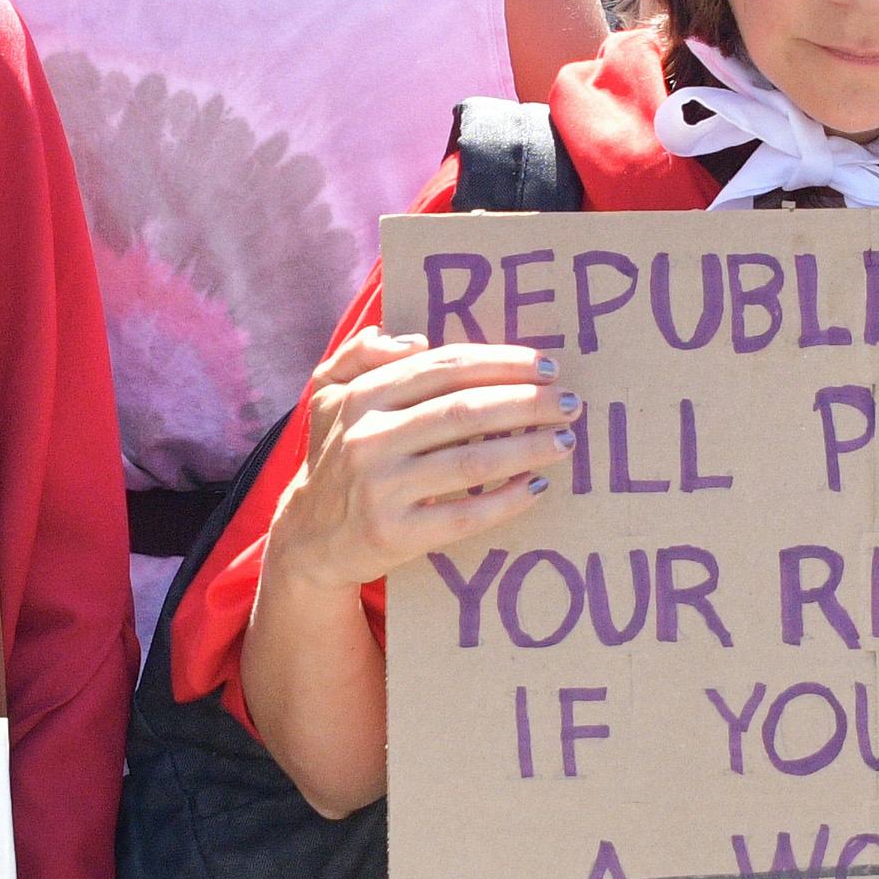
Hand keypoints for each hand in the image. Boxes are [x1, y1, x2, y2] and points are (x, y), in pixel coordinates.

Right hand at [271, 326, 572, 592]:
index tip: (546, 367)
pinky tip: (536, 486)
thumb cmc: (334, 454)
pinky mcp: (396, 533)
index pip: (444, 369)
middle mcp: (369, 439)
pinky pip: (464, 515)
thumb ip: (360, 354)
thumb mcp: (328, 393)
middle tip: (568, 403)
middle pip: (465, 412)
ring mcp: (382, 489)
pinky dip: (506, 500)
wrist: (309, 537)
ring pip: (471, 462)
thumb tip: (413, 341)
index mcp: (362, 397)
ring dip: (527, 448)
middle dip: (526, 404)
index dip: (501, 364)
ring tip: (565, 440)